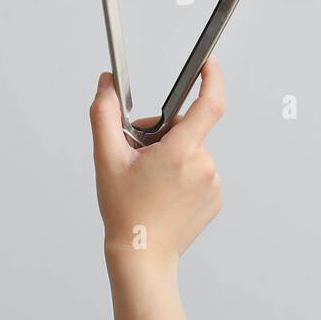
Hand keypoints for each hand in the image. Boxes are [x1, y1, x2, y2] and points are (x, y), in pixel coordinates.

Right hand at [88, 56, 225, 319]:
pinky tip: (165, 194)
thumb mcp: (106, 157)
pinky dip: (184, 175)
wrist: (142, 257)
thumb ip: (105, 113)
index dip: (212, 78)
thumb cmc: (124, 210)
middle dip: (164, 133)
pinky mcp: (216, 200)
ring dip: (173, 156)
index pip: (209, 104)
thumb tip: (106, 82)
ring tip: (150, 182)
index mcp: (180, 152)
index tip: (209, 63)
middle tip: (139, 155)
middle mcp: (204, 165)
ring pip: (193, 152)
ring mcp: (213, 184)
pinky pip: (200, 173)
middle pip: (189, 130)